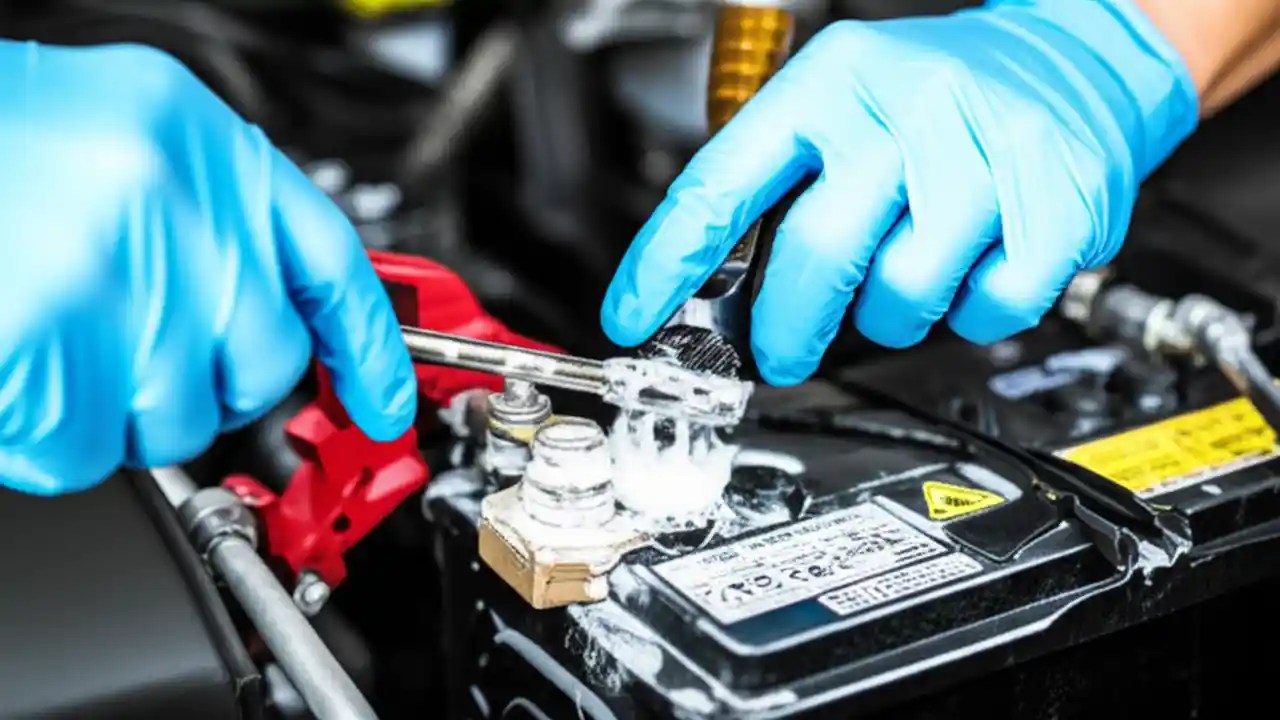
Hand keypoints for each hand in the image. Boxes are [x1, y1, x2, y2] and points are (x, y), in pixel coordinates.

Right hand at [0, 41, 416, 494]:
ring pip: (177, 419)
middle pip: (260, 361)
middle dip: (204, 382)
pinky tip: (16, 365)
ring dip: (115, 408)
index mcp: (197, 139)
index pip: (331, 261)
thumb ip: (208, 218)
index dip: (367, 345)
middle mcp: (172, 200)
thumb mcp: (124, 141)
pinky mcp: (46, 343)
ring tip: (48, 334)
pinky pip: (86, 449)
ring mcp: (111, 272)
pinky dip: (47, 434)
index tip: (386, 403)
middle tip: (126, 344)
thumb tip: (271, 310)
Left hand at [601, 0, 1198, 384]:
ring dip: (893, 316)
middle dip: (788, 327)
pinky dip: (974, 313)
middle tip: (783, 351)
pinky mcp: (1057, 199)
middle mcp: (905, 106)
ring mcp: (985, 150)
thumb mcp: (844, 104)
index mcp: (830, 82)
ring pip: (904, 293)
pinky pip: (990, 307)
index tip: (633, 318)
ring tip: (907, 277)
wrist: (1077, 58)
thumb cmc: (941, 99)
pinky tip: (975, 270)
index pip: (722, 182)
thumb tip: (718, 291)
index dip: (667, 262)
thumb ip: (783, 186)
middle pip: (817, 254)